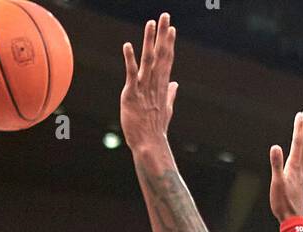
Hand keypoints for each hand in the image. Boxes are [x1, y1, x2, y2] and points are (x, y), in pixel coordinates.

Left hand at [119, 12, 177, 152]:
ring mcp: (143, 89)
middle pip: (160, 55)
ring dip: (149, 41)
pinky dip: (129, 59)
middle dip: (163, 35)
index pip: (167, 60)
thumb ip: (170, 95)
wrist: (149, 145)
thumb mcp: (165, 110)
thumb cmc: (155, 130)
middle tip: (165, 16)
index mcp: (161, 86)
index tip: (172, 28)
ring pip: (148, 60)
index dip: (169, 44)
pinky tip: (127, 45)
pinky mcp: (131, 94)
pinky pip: (130, 74)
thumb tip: (175, 84)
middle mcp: (154, 84)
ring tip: (151, 23)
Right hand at [269, 107, 302, 222]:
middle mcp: (301, 168)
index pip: (298, 142)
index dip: (300, 127)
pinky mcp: (302, 182)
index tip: (302, 113)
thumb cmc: (283, 203)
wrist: (293, 219)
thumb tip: (275, 146)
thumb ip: (276, 164)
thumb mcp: (276, 183)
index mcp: (294, 166)